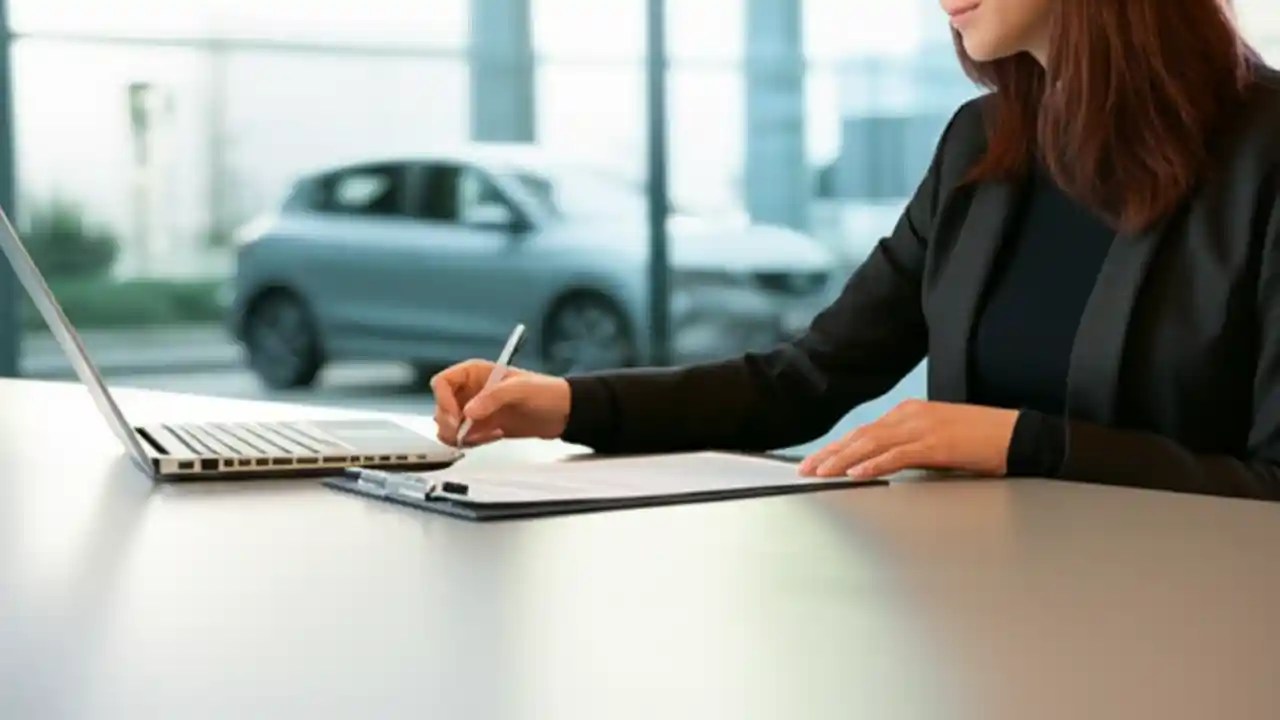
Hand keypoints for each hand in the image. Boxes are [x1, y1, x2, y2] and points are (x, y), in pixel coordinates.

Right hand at [430, 360, 571, 446]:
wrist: (563, 413)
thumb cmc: (545, 392)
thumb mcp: (520, 389)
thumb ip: (493, 398)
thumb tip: (468, 413)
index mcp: (475, 373)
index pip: (442, 383)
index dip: (444, 401)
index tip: (456, 417)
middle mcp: (471, 391)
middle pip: (441, 408)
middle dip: (450, 423)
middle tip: (465, 433)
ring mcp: (476, 411)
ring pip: (449, 426)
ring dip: (462, 435)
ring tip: (487, 434)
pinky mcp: (483, 428)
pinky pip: (465, 438)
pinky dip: (474, 442)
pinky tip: (496, 436)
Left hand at [798, 399, 1018, 479]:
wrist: (1016, 434)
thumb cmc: (979, 440)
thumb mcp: (935, 440)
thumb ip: (907, 447)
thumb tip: (878, 465)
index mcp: (909, 413)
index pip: (864, 431)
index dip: (836, 447)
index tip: (815, 461)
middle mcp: (911, 415)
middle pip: (860, 435)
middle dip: (830, 453)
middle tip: (806, 469)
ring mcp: (923, 428)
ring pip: (872, 443)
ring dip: (844, 459)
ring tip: (822, 472)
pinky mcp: (937, 443)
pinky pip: (898, 455)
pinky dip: (875, 464)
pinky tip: (858, 473)